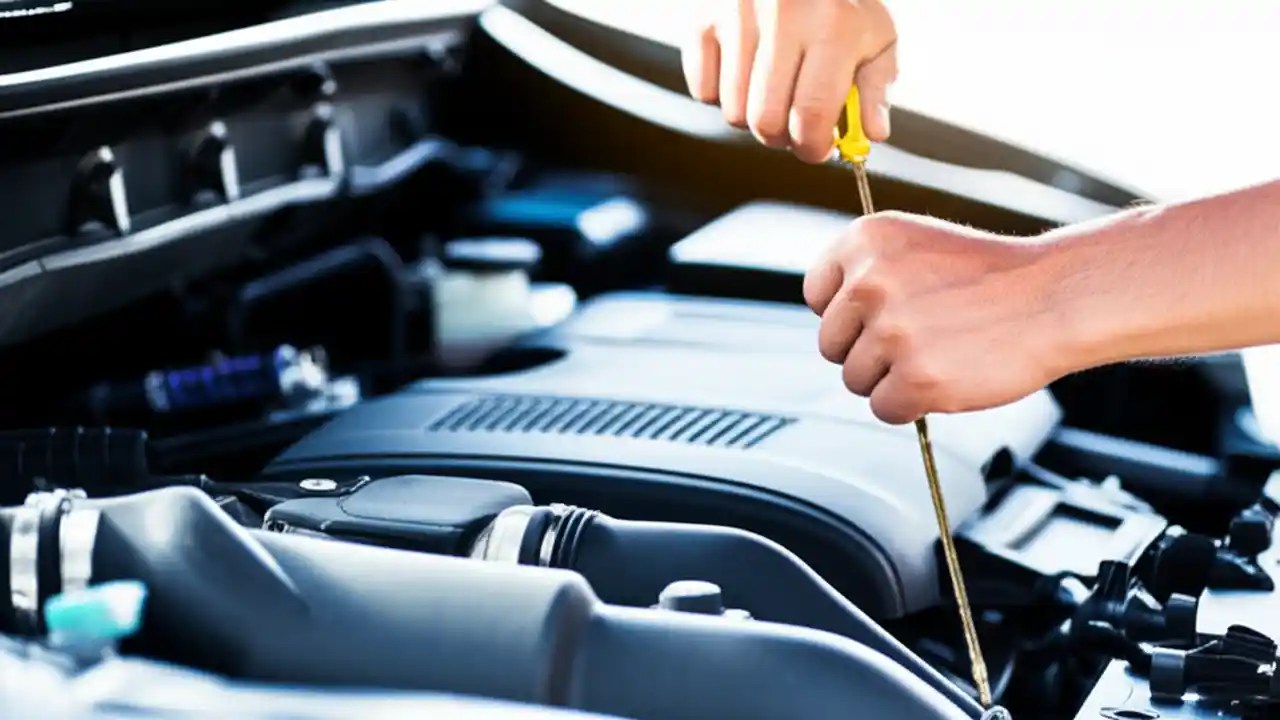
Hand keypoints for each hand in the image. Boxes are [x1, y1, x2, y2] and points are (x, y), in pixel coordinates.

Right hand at [681, 0, 897, 162]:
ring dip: (753, 117)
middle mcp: (782, 17)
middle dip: (781, 138)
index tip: (818, 149)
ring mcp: (737, 15)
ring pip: (732, 112)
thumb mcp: (875, 34)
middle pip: (765, 121)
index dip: (813, 147)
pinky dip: (722, 94)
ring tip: (772, 92)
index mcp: (833, 26)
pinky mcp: (704, 16)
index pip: (812, 114)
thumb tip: (873, 134)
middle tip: (794, 127)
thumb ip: (876, 87)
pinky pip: (703, 90)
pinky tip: (744, 73)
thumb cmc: (839, 2)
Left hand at [803, 212, 1068, 423]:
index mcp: (865, 240)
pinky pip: (885, 409)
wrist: (1054, 296)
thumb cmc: (990, 277)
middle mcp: (869, 281)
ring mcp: (891, 331)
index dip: (846, 315)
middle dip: (867, 351)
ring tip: (939, 354)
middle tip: (919, 339)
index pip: (816, 295)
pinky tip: (946, 378)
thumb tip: (830, 319)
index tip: (878, 317)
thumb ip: (867, 272)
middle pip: (830, 344)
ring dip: (891, 379)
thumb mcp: (916, 245)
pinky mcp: (915, 377)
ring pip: (855, 379)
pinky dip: (912, 405)